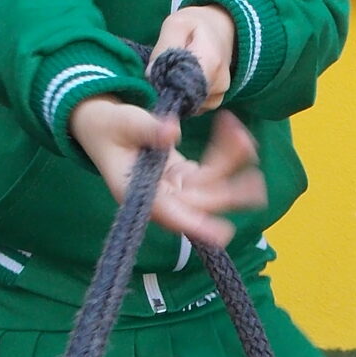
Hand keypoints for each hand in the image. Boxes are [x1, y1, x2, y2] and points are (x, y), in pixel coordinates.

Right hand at [68, 99, 265, 248]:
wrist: (100, 126)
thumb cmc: (107, 126)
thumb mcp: (122, 122)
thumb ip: (146, 129)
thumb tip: (174, 133)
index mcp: (136, 193)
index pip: (166, 212)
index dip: (193, 223)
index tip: (220, 234)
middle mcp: (157, 197)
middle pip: (198, 203)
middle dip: (229, 194)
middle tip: (255, 180)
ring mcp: (173, 188)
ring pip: (210, 188)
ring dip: (232, 168)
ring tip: (248, 142)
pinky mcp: (183, 176)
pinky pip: (210, 171)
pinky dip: (224, 153)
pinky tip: (233, 129)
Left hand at [151, 4, 235, 108]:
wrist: (222, 29)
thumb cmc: (197, 25)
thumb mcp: (176, 25)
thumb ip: (164, 47)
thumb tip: (150, 75)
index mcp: (210, 62)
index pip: (183, 86)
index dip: (163, 85)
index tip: (154, 76)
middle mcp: (219, 83)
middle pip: (183, 98)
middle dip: (167, 89)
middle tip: (161, 71)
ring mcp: (218, 95)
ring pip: (186, 104)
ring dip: (174, 93)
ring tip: (174, 71)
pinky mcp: (214, 102)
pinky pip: (191, 106)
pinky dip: (182, 97)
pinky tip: (181, 81)